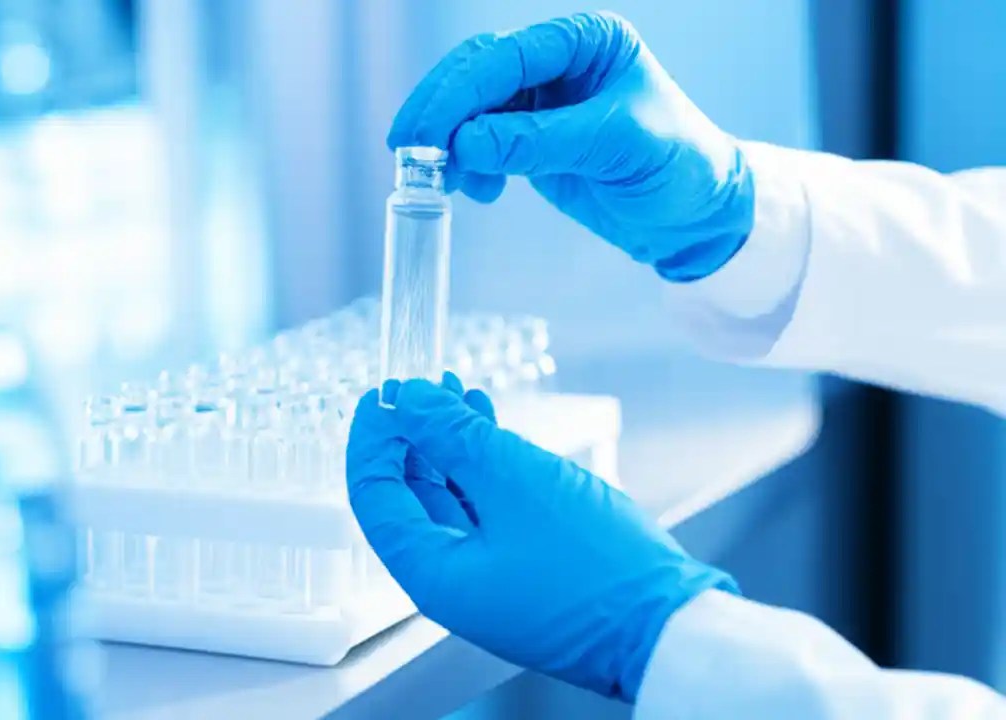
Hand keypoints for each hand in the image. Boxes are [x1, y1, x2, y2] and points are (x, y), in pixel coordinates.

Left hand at [346, 373, 736, 701]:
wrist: (670, 626)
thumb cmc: (597, 568)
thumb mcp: (515, 481)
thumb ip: (453, 436)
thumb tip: (408, 400)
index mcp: (432, 573)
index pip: (374, 495)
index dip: (371, 438)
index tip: (380, 393)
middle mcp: (452, 580)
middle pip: (409, 496)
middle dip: (412, 434)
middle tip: (420, 386)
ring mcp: (490, 574)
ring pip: (451, 498)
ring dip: (450, 443)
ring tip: (455, 391)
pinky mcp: (525, 565)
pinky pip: (488, 508)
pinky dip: (485, 466)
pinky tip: (491, 425)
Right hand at [388, 12, 754, 281]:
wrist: (696, 216)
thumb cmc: (678, 166)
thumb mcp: (614, 148)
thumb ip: (539, 143)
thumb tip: (466, 144)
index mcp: (587, 41)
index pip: (506, 55)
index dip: (459, 92)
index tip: (427, 132)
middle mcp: (559, 62)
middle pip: (477, 74)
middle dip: (441, 113)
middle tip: (409, 153)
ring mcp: (541, 101)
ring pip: (471, 109)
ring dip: (449, 144)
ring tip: (442, 182)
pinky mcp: (530, 139)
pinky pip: (480, 142)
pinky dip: (467, 166)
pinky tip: (475, 192)